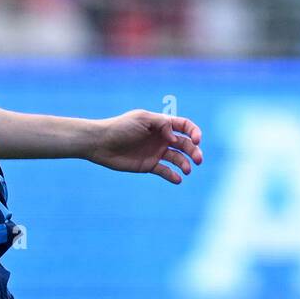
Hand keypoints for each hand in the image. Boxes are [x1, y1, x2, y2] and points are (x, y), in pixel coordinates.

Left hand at [83, 109, 203, 183]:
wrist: (101, 143)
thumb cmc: (121, 127)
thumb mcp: (142, 119)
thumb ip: (162, 124)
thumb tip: (176, 137)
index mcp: (162, 124)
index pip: (185, 126)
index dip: (194, 132)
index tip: (197, 140)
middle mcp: (162, 138)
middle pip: (185, 144)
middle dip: (195, 151)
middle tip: (198, 160)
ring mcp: (156, 152)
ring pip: (178, 158)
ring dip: (186, 164)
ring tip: (187, 170)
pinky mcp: (149, 165)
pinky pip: (165, 171)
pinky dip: (173, 176)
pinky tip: (177, 179)